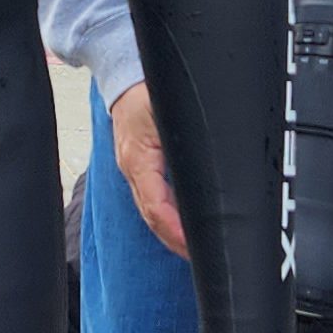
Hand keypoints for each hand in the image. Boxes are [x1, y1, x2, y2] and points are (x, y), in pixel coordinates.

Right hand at [106, 82, 188, 255]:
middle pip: (153, 217)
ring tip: (192, 249)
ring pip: (150, 211)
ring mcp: (132, 169)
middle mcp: (132, 169)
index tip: (196, 246)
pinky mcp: (136, 166)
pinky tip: (180, 224)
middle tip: (200, 257)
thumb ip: (189, 139)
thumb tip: (211, 162)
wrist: (122, 76)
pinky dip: (165, 216)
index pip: (157, 207)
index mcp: (138, 160)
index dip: (176, 231)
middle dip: (175, 241)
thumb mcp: (170, 111)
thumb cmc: (145, 89)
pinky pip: (149, 199)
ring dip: (170, 232)